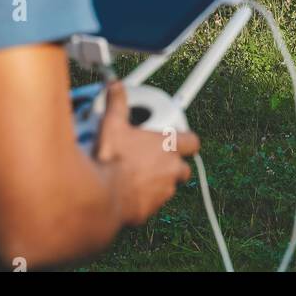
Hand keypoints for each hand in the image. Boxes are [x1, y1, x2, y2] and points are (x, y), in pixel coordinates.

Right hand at [95, 81, 200, 226]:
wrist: (102, 195)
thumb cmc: (112, 158)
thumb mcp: (112, 124)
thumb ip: (118, 102)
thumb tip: (116, 86)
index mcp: (167, 146)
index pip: (193, 142)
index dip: (186, 139)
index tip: (177, 137)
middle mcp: (171, 169)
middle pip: (183, 167)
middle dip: (172, 162)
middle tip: (153, 156)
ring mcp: (163, 192)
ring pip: (168, 185)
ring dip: (158, 179)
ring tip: (137, 172)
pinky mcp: (151, 209)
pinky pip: (153, 202)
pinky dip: (145, 196)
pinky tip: (129, 189)